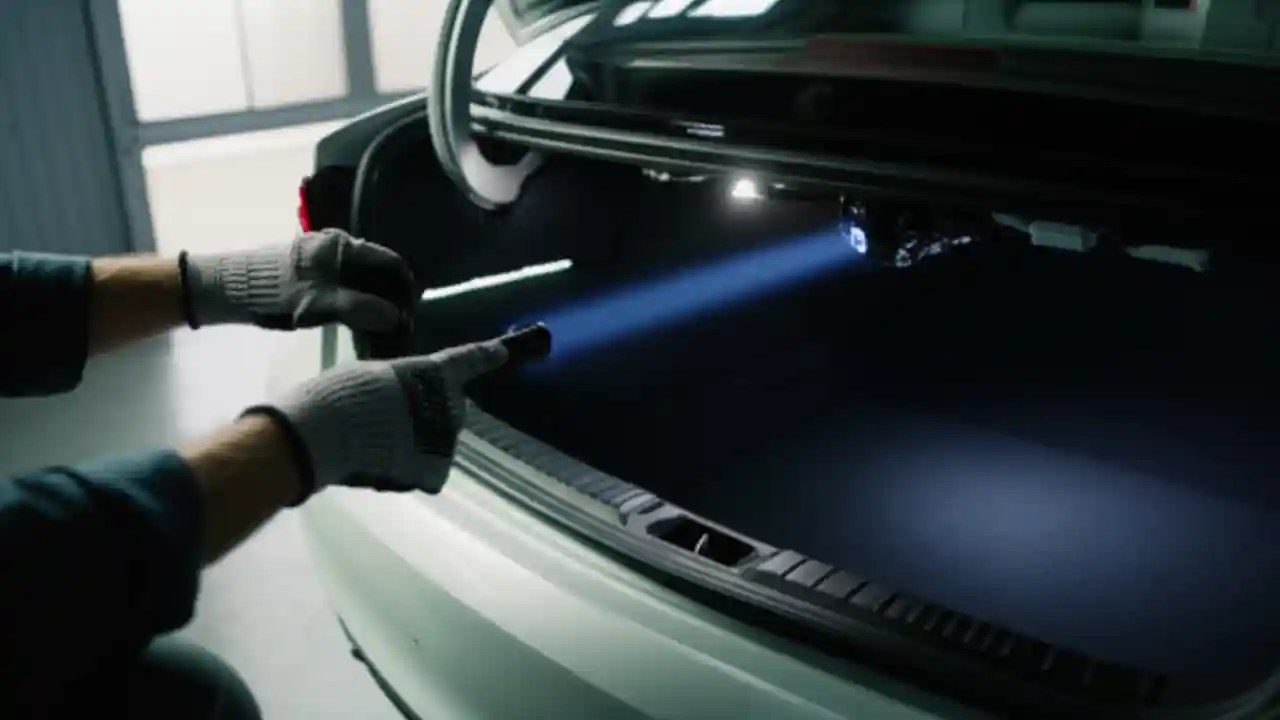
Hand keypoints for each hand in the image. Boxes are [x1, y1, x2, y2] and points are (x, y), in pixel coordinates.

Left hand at [183, 229, 414, 331]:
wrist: (229, 288)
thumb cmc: (275, 291)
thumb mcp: (319, 302)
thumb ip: (360, 308)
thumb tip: (396, 319)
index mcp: (343, 246)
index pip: (390, 262)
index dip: (405, 288)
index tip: (411, 315)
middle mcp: (338, 249)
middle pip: (379, 273)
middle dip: (392, 299)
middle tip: (399, 329)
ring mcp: (325, 262)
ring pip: (363, 282)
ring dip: (375, 305)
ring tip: (382, 332)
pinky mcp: (314, 277)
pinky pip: (347, 289)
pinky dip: (358, 306)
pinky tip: (359, 326)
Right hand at [248, 337, 509, 501]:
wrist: (326, 432)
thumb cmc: (342, 395)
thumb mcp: (373, 374)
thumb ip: (400, 384)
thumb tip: (401, 400)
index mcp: (434, 372)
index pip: (466, 360)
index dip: (484, 356)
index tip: (502, 352)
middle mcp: (450, 404)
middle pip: (447, 411)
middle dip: (427, 415)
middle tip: (386, 419)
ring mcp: (447, 440)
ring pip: (434, 444)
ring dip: (414, 445)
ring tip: (373, 444)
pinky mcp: (436, 472)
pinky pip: (424, 473)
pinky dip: (406, 472)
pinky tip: (379, 465)